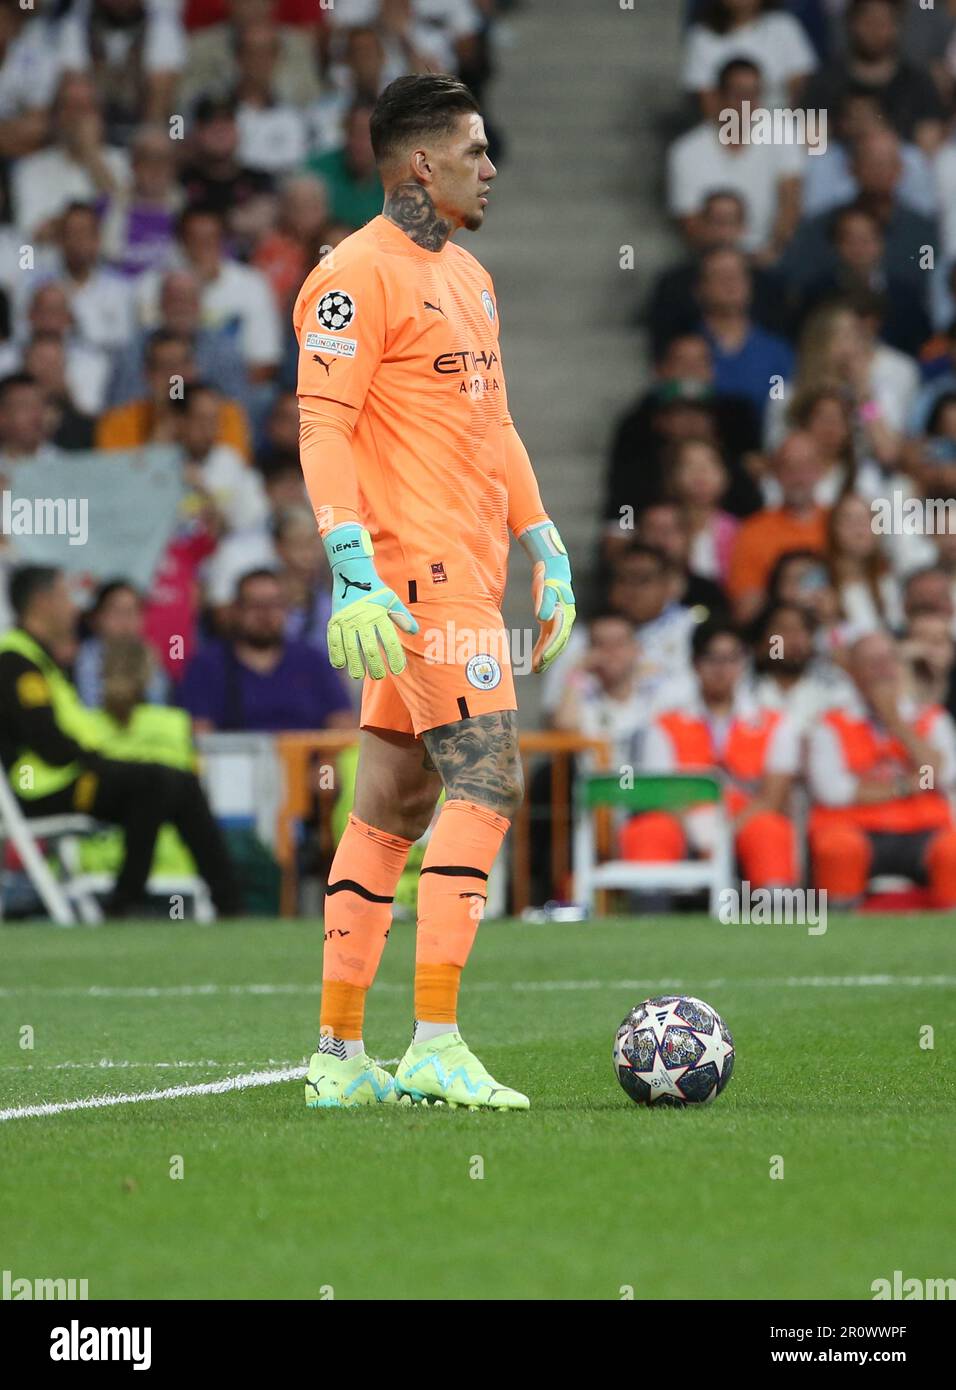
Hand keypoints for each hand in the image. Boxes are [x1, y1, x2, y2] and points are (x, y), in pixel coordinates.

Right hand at [324, 523, 417, 679]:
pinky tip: (340, 665)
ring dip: (355, 663)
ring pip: (351, 647)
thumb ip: (402, 616)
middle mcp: (362, 618)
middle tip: (378, 676)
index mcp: (378, 613)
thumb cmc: (375, 590)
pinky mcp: (334, 621)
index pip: (389, 640)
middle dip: (374, 665)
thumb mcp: (391, 600)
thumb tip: (414, 631)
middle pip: (369, 647)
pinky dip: (336, 654)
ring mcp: (346, 620)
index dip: (394, 657)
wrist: (352, 573)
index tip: (397, 670)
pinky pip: (334, 641)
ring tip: (359, 675)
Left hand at [518, 520, 575, 673]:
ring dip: (545, 656)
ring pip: (553, 643)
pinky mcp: (551, 620)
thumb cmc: (548, 578)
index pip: (558, 636)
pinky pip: (547, 638)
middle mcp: (565, 620)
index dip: (550, 649)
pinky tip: (534, 658)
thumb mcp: (544, 588)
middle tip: (537, 669)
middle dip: (548, 657)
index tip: (542, 660)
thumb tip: (542, 618)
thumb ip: (543, 603)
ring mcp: (559, 621)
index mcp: (565, 614)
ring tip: (535, 668)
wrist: (552, 568)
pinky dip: (541, 648)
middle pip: (558, 643)